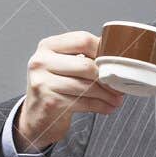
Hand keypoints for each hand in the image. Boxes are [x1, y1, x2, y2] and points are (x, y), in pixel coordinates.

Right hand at [12, 31, 125, 150]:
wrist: (36, 116)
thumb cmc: (54, 88)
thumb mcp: (62, 66)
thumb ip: (82, 57)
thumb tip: (116, 54)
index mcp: (48, 46)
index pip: (82, 40)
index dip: (104, 51)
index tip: (116, 61)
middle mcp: (41, 61)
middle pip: (86, 65)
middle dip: (107, 77)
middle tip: (119, 84)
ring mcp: (43, 82)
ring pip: (86, 86)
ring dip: (106, 94)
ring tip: (116, 98)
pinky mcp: (50, 102)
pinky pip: (83, 102)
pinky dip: (100, 106)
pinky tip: (107, 107)